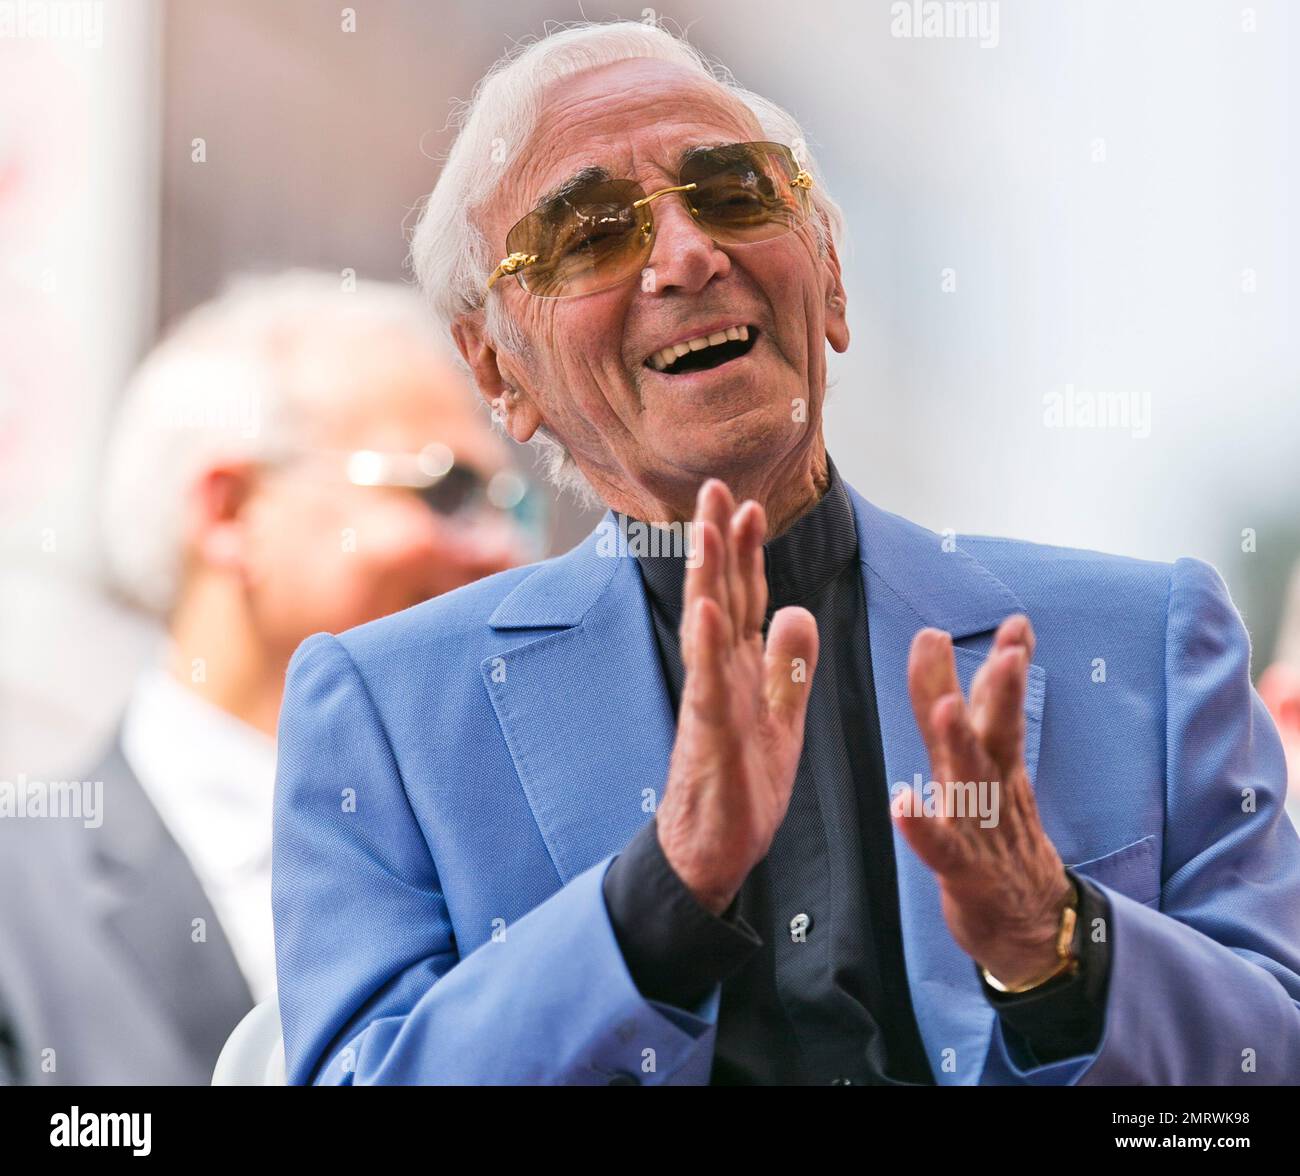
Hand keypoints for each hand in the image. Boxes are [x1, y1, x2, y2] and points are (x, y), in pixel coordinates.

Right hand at [656, 479, 819, 914]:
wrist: (713, 853)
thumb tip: (795, 610)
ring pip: (708, 627)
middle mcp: (720, 675)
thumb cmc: (741, 788)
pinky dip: (707, 644)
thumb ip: (788, 666)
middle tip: (714, 487)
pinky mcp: (708, 734)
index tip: (749, 504)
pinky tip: (705, 608)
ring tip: (705, 527)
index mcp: (741, 670)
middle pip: (721, 596)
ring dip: (707, 575)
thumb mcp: (782, 718)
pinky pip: (708, 683)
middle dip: (719, 541)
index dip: (747, 552)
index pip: (746, 598)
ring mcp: (710, 700)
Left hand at [894, 615, 1072, 987]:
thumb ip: (992, 705)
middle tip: (1008, 653)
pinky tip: (903, 804)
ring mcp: (981, 829)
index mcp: (997, 763)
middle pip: (999, 734)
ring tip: (947, 707)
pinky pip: (941, 848)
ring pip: (973, 781)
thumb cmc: (1003, 834)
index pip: (1001, 706)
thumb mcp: (999, 764)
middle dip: (1003, 692)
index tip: (1017, 625)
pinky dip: (922, 827)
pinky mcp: (964, 871)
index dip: (1008, 665)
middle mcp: (993, 788)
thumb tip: (1005, 648)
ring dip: (959, 743)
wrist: (1031, 924)